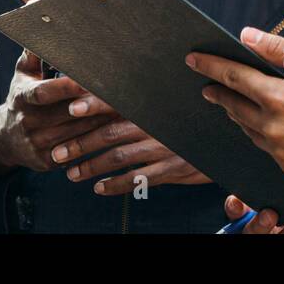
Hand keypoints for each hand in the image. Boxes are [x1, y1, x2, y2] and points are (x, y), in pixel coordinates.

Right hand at [0, 50, 115, 174]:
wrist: (4, 139)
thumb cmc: (22, 98)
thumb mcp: (22, 74)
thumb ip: (34, 53)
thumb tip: (41, 23)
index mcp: (23, 98)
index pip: (44, 93)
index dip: (66, 88)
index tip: (87, 80)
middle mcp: (28, 122)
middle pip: (66, 114)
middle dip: (93, 105)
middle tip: (119, 95)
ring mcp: (37, 144)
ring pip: (75, 134)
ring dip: (100, 124)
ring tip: (124, 111)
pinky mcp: (47, 161)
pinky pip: (76, 153)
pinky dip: (95, 143)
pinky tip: (114, 133)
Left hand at [55, 102, 211, 193]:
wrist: (226, 142)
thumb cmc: (193, 120)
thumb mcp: (172, 104)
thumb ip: (146, 101)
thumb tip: (111, 95)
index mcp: (153, 105)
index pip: (118, 101)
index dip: (93, 104)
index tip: (71, 109)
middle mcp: (156, 124)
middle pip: (110, 133)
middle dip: (80, 144)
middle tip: (57, 152)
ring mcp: (163, 148)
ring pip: (119, 158)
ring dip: (92, 166)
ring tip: (72, 173)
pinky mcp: (171, 169)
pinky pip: (137, 179)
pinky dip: (115, 185)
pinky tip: (99, 188)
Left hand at [186, 27, 283, 178]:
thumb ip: (278, 49)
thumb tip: (247, 36)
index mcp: (278, 98)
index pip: (233, 77)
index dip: (210, 66)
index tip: (192, 59)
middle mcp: (274, 127)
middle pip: (233, 107)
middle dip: (218, 93)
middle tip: (208, 86)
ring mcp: (280, 150)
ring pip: (247, 129)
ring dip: (239, 113)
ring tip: (236, 101)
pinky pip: (264, 146)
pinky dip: (261, 132)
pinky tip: (266, 123)